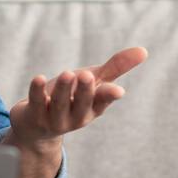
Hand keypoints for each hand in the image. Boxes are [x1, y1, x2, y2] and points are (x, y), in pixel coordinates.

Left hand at [8, 46, 147, 148]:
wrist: (36, 126)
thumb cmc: (70, 98)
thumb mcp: (94, 81)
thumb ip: (116, 67)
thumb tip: (144, 51)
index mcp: (93, 108)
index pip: (102, 102)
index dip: (108, 96)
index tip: (117, 90)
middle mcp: (76, 116)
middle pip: (81, 104)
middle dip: (85, 91)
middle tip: (86, 75)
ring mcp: (54, 119)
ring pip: (60, 105)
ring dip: (64, 90)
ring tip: (67, 73)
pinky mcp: (34, 115)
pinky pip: (36, 103)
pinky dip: (37, 91)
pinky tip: (39, 78)